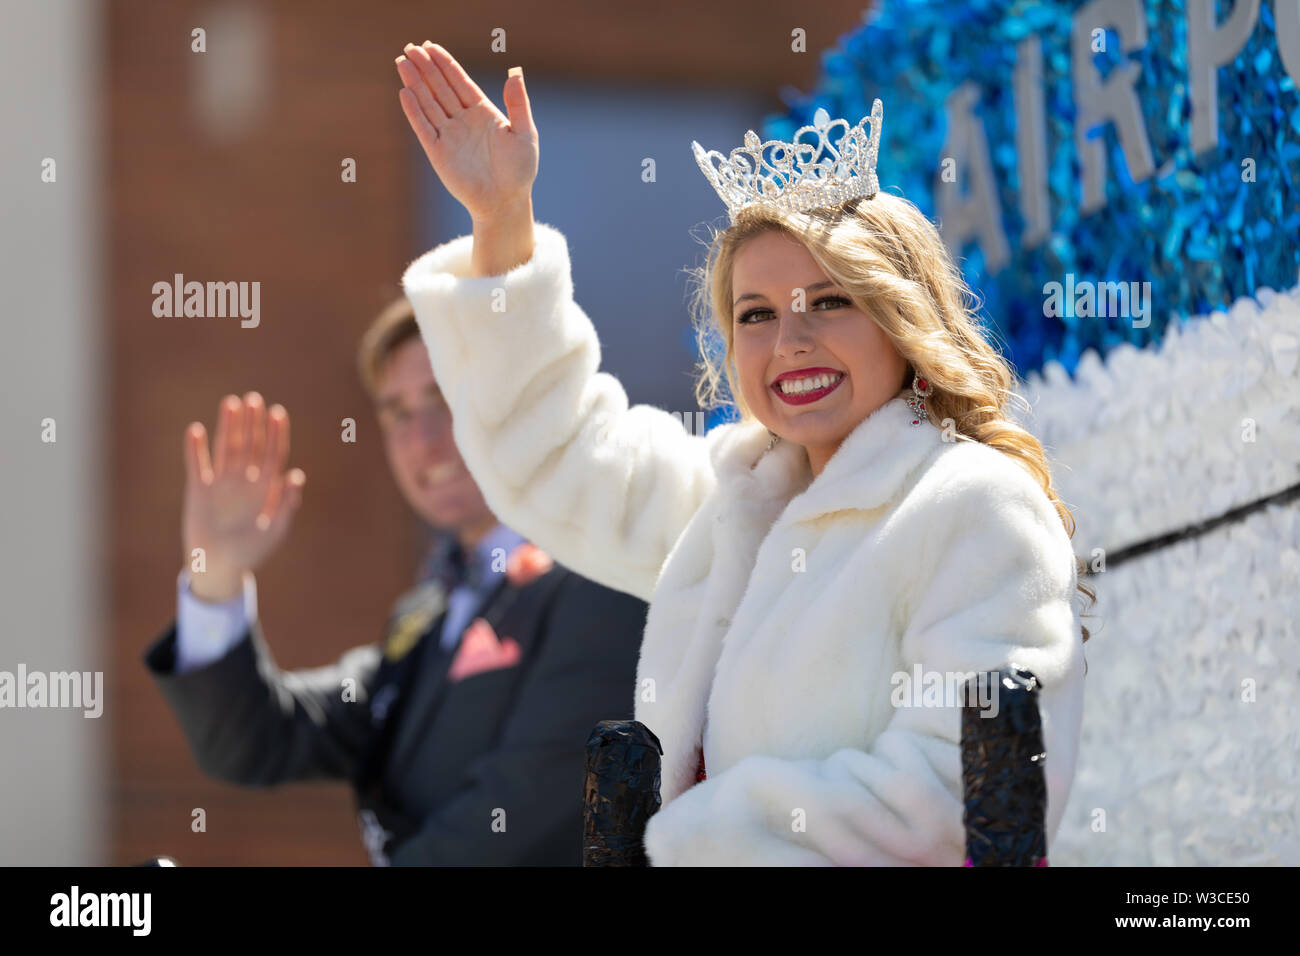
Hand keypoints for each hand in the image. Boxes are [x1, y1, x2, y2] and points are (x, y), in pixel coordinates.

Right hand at [181, 393, 305, 601]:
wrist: (221, 566)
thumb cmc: (252, 550)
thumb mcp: (275, 530)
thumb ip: (286, 503)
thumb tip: (296, 475)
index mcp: (266, 486)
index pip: (273, 453)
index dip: (276, 433)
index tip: (278, 412)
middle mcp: (244, 479)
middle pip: (250, 444)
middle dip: (252, 422)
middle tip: (253, 399)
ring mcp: (221, 482)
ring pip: (226, 448)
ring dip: (228, 426)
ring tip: (231, 403)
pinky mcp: (199, 490)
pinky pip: (197, 465)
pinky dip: (196, 449)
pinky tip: (196, 430)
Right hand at [395, 41, 537, 222]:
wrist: (505, 202)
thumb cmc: (519, 170)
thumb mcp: (524, 134)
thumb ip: (518, 104)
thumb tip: (515, 73)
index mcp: (483, 113)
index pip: (460, 82)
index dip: (445, 64)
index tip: (431, 46)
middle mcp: (463, 121)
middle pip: (440, 88)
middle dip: (426, 68)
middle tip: (411, 47)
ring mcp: (449, 136)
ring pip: (428, 104)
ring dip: (415, 84)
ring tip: (402, 62)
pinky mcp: (438, 153)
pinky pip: (424, 128)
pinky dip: (414, 112)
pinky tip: (405, 93)